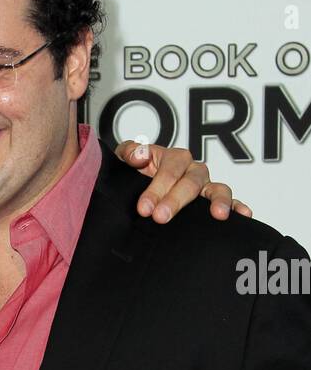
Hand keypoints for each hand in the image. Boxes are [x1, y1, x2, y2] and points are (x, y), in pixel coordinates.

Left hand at [114, 139, 252, 223]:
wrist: (136, 188)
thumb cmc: (134, 174)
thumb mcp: (126, 159)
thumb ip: (130, 152)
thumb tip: (140, 156)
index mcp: (173, 158)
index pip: (170, 169)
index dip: (157, 187)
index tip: (144, 208)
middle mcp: (192, 170)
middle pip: (191, 181)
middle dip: (176, 199)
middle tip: (161, 217)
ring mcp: (206, 186)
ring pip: (217, 188)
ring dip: (218, 200)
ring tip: (217, 214)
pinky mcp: (214, 202)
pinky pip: (231, 202)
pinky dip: (238, 207)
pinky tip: (244, 215)